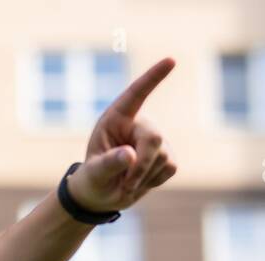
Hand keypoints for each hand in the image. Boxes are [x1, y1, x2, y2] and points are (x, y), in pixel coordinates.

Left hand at [66, 57, 177, 212]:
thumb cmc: (93, 179)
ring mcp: (156, 139)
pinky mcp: (167, 155)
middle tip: (126, 184)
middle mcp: (138, 124)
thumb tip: (130, 155)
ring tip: (126, 182)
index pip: (136, 94)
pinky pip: (170, 167)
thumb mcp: (93, 174)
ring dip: (144, 176)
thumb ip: (108, 164)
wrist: (102, 196)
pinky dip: (154, 180)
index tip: (171, 60)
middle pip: (153, 138)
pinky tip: (140, 181)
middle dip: (142, 165)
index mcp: (115, 119)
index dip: (153, 77)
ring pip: (163, 156)